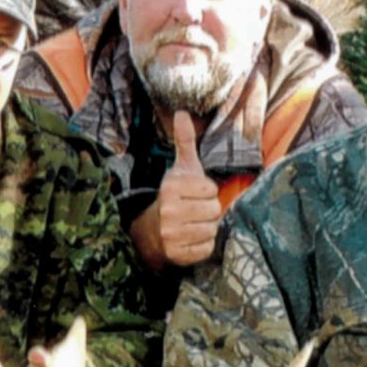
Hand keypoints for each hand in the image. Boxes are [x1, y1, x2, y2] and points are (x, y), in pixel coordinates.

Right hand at [131, 112, 221, 270]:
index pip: (210, 189)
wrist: (153, 229)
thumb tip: (183, 113)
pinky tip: (192, 238)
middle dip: (209, 210)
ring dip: (207, 227)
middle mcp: (168, 211)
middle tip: (196, 210)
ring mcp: (171, 234)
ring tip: (194, 223)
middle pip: (213, 210)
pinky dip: (204, 244)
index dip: (208, 191)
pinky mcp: (176, 253)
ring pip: (211, 229)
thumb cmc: (176, 195)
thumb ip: (185, 142)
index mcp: (171, 187)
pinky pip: (206, 247)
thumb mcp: (181, 168)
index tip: (196, 193)